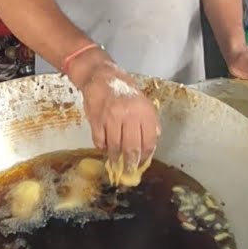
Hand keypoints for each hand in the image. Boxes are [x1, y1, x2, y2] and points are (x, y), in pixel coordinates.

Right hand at [69, 51, 160, 165]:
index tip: (142, 164)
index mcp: (144, 112)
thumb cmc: (124, 90)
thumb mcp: (144, 102)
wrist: (101, 76)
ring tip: (116, 164)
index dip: (145, 156)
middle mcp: (129, 115)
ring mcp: (111, 118)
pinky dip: (101, 147)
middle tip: (129, 172)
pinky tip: (104, 148)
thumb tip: (152, 142)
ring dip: (115, 158)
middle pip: (131, 147)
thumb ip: (150, 122)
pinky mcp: (96, 119)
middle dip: (130, 163)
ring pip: (114, 146)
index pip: (148, 142)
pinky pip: (99, 139)